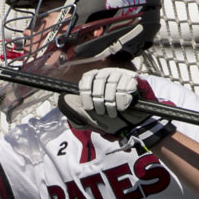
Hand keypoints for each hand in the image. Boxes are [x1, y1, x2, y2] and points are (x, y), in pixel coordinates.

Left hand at [58, 68, 172, 148]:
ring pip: (111, 86)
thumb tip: (63, 100)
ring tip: (114, 112)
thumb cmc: (114, 119)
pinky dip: (122, 102)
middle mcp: (108, 73)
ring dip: (111, 104)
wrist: (135, 124)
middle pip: (98, 81)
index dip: (86, 93)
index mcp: (96, 78)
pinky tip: (124, 107)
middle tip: (103, 112)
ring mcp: (122, 74)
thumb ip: (78, 111)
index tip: (89, 107)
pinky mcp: (134, 79)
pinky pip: (124, 88)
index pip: (87, 78)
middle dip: (99, 101)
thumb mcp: (93, 117)